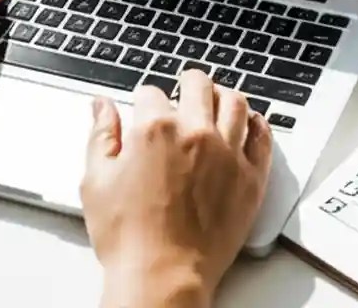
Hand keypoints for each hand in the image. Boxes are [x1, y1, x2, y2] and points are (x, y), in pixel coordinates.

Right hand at [82, 70, 273, 307]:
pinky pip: (262, 138)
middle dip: (188, 82)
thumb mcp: (95, 181)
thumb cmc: (128, 237)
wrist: (162, 275)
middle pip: (199, 85)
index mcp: (155, 131)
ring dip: (224, 95)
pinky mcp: (250, 178)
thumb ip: (101, 136)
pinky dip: (257, 124)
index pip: (151, 94)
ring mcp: (228, 154)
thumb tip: (101, 106)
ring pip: (235, 103)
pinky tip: (250, 123)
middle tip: (186, 86)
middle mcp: (195, 134)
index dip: (145, 100)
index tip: (145, 109)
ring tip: (218, 99)